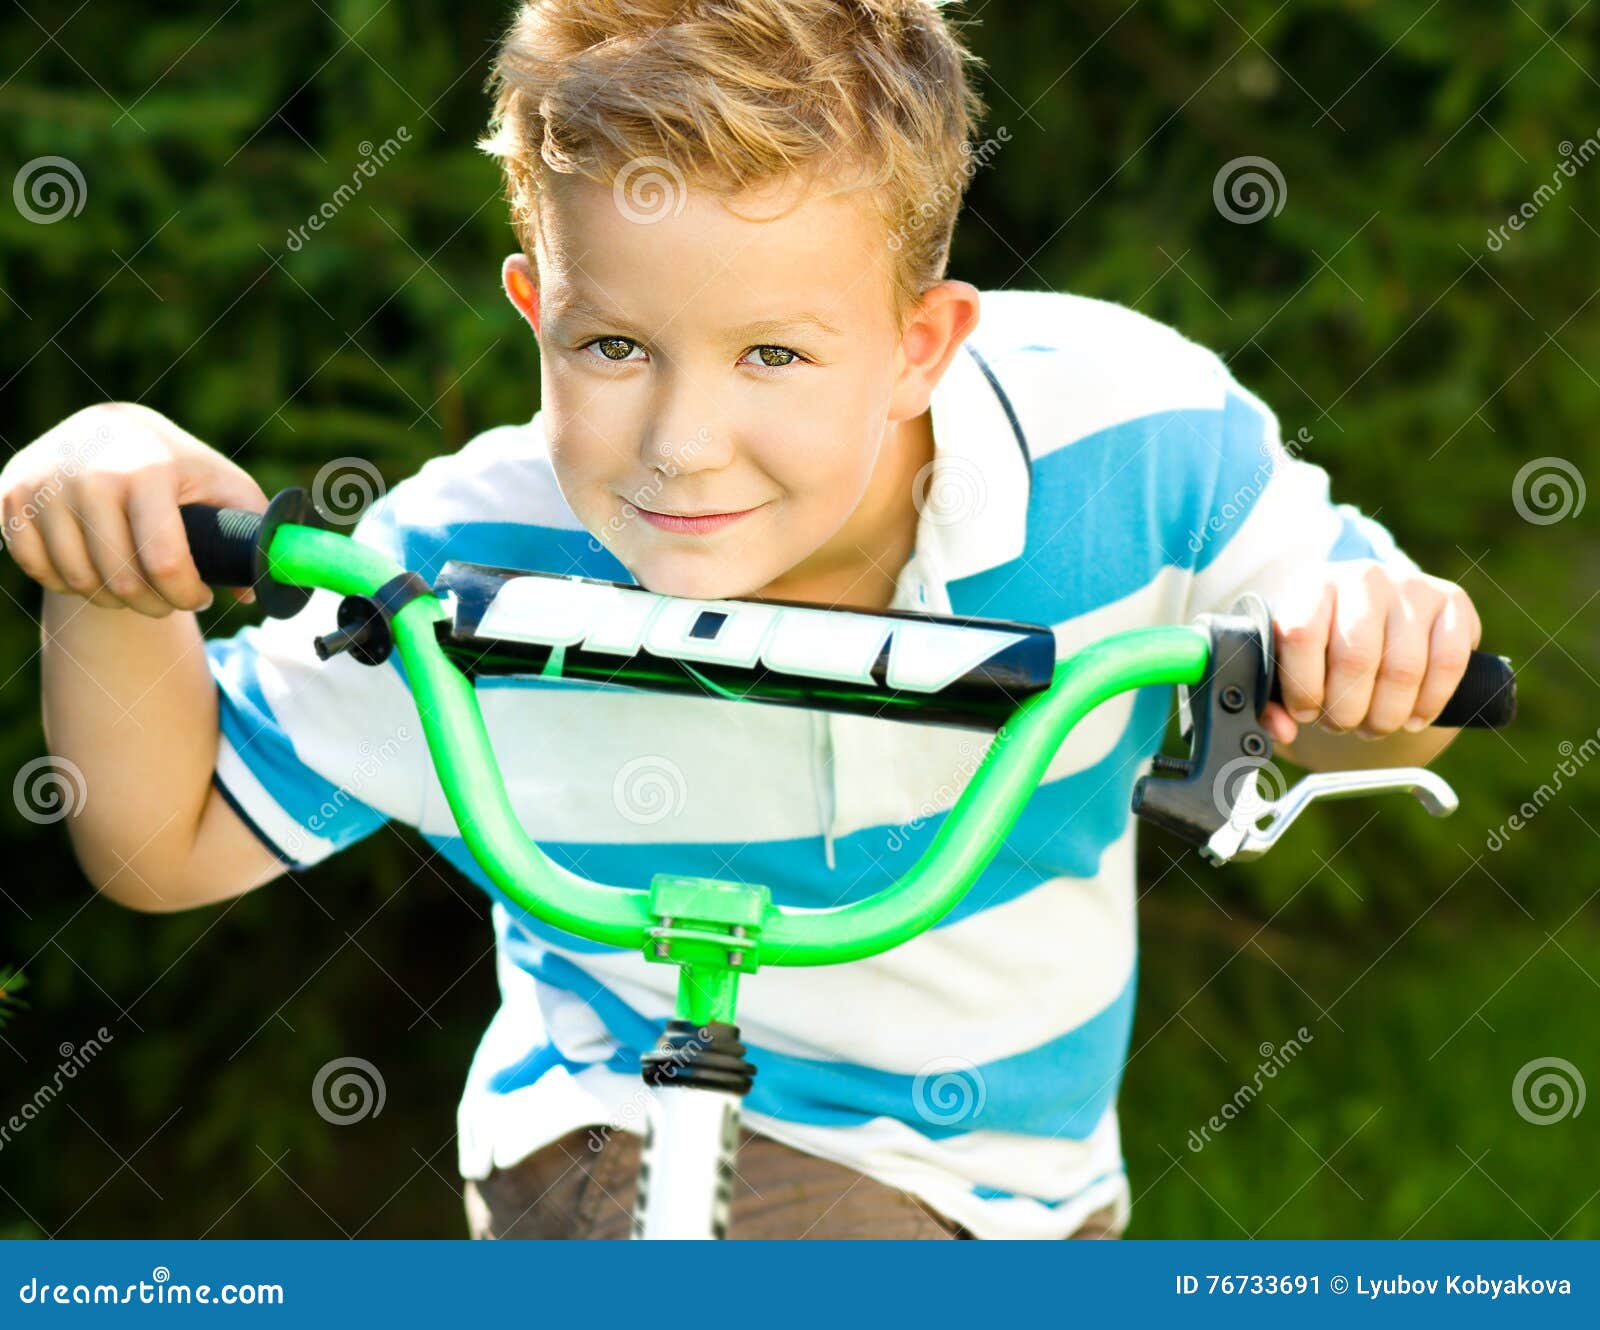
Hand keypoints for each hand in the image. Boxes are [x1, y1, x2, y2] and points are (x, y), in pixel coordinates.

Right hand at [0, 401, 267, 616]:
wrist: (108, 430)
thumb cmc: (178, 467)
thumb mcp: (226, 486)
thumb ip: (254, 532)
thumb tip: (258, 592)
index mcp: (148, 469)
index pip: (163, 561)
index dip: (186, 595)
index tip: (201, 598)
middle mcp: (89, 473)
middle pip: (119, 579)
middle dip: (154, 605)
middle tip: (170, 601)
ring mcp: (43, 483)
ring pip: (77, 580)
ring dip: (112, 599)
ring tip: (137, 587)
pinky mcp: (9, 494)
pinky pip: (36, 568)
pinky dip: (66, 582)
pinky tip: (95, 571)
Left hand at [1264, 561, 1480, 745]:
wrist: (1378, 615)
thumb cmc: (1326, 645)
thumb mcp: (1291, 662)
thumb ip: (1274, 700)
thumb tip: (1283, 732)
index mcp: (1313, 585)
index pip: (1300, 634)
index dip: (1302, 686)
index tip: (1305, 712)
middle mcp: (1363, 577)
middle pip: (1356, 657)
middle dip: (1346, 710)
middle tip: (1342, 726)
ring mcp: (1411, 586)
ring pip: (1403, 668)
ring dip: (1386, 714)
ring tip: (1373, 726)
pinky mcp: (1453, 602)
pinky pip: (1448, 663)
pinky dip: (1430, 703)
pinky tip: (1413, 718)